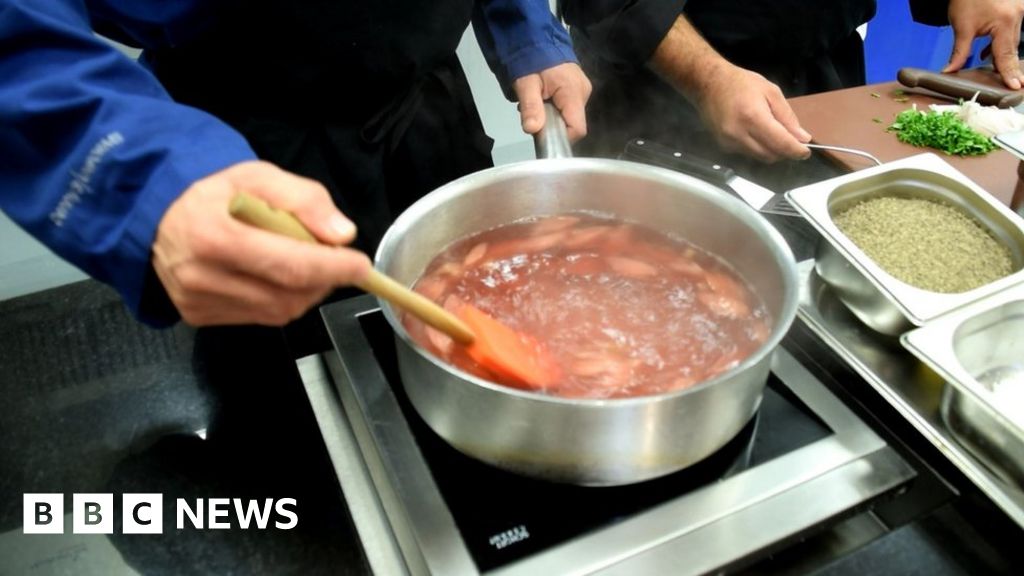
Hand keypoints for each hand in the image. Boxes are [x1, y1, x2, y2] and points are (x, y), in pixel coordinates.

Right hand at [152, 161, 371, 325]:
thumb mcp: (259, 176)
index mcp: (214, 236)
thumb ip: (304, 199)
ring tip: (301, 264)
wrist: (157, 215)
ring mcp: (197, 301)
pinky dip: (279, 300)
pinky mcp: (197, 316)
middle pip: (287, 295)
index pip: (287, 265)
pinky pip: (259, 317)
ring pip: (278, 312)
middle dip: (322, 280)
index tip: (360, 265)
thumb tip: (342, 234)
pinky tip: (271, 277)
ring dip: (304, 292)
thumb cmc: (215, 193)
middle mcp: (201, 276)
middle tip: (333, 259)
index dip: (331, 269)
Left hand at [512, 62, 591, 141]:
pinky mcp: (578, 88)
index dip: (560, 137)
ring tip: (537, 104)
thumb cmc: (530, 59)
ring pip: (570, 116)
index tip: (542, 134)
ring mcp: (583, 90)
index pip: (577, 129)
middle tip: (534, 115)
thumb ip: (530, 106)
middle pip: (573, 124)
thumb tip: (532, 129)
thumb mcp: (525, 83)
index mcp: (574, 92)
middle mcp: (584, 93)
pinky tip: (543, 100)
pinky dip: (555, 109)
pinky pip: (568, 107)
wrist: (535, 38)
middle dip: (553, 126)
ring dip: (552, 117)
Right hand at [650, 15, 810, 162]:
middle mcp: (739, 133)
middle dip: (785, 151)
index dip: (796, 151)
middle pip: (770, 155)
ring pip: (759, 157)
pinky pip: (748, 153)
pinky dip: (758, 148)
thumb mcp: (770, 91)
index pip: (780, 143)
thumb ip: (787, 116)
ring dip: (772, 151)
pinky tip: (757, 133)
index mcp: (753, 117)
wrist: (708, 84)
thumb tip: (801, 137)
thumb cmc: (740, 83)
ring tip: (774, 134)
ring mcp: (729, 142)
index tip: (806, 152)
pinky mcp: (723, 146)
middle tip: (792, 140)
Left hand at [945, 0, 1023, 88]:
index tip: (1016, 87)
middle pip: (1011, 48)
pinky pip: (1010, 31)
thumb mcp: (961, 26)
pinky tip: (987, 54)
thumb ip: (959, 51)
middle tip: (1015, 86)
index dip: (1009, 72)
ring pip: (1012, 40)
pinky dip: (1000, 44)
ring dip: (1003, 56)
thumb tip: (950, 71)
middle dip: (1010, 67)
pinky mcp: (1016, 8)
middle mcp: (1016, 16)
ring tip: (999, 74)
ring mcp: (1019, 11)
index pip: (1006, 54)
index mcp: (1004, 22)